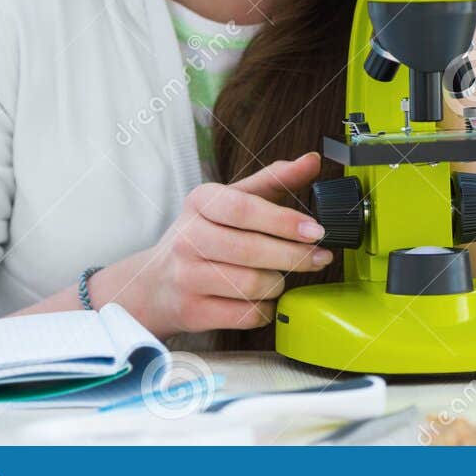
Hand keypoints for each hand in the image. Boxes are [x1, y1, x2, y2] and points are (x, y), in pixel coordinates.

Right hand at [110, 152, 331, 336]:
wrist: (155, 283)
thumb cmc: (205, 234)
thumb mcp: (232, 200)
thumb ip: (274, 179)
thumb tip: (312, 160)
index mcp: (200, 202)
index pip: (245, 209)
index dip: (285, 221)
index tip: (317, 230)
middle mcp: (187, 238)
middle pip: (252, 251)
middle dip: (296, 257)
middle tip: (320, 258)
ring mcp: (185, 277)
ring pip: (252, 286)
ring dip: (277, 284)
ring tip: (279, 277)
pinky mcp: (191, 311)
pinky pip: (245, 315)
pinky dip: (263, 310)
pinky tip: (262, 300)